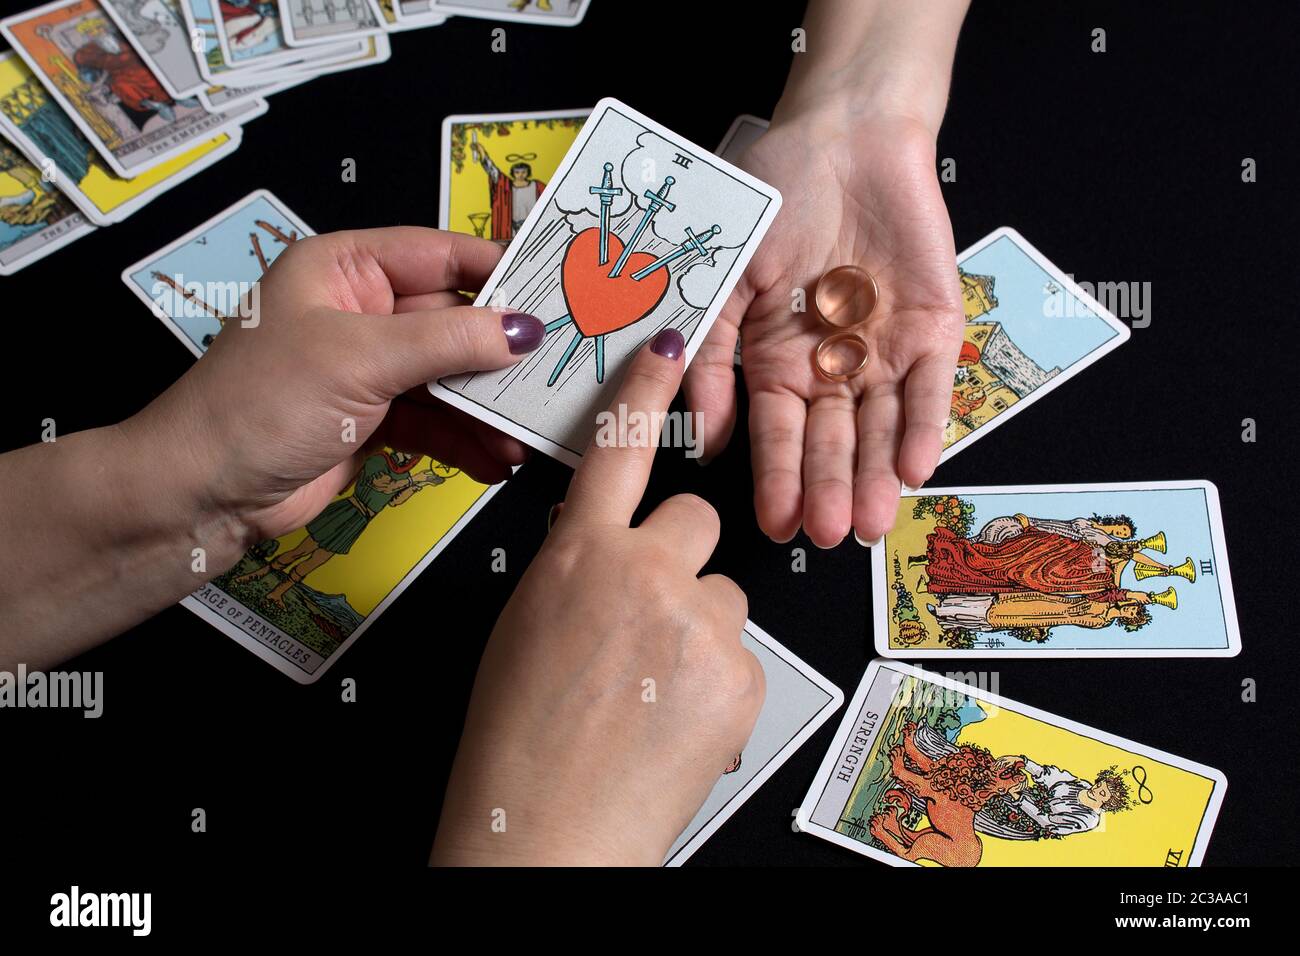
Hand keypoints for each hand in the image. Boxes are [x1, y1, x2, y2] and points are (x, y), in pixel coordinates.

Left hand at [123, 227, 545, 546]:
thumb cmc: (259, 403)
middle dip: (500, 353)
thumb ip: (449, 341)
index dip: (498, 272)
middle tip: (555, 370)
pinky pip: (435, 422)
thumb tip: (522, 330)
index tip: (555, 293)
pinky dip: (465, 440)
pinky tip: (495, 459)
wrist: (206, 492)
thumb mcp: (362, 357)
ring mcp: (366, 369)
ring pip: (449, 378)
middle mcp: (359, 311)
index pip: (440, 254)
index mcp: (345, 267)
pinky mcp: (372, 420)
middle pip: (453, 321)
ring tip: (525, 432)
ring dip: (487, 407)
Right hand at [432, 331, 763, 865]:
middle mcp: (645, 572)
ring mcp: (701, 622)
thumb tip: (610, 555)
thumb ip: (578, 571)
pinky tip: (678, 718)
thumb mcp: (529, 626)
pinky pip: (742, 654)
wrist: (544, 829)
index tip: (671, 342)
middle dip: (683, 558)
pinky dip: (717, 682)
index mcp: (578, 555)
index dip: (647, 388)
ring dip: (701, 628)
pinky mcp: (743, 673)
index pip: (620, 445)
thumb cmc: (518, 739)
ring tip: (657, 689)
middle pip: (697, 520)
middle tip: (653, 616)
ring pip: (725, 595)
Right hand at [685, 110, 963, 547]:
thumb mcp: (727, 276)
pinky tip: (916, 469)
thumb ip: (715, 357)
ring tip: (873, 520)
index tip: (778, 525)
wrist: (845, 131)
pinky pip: (931, 387)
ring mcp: (884, 351)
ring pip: (882, 426)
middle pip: (833, 440)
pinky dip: (925, 426)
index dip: (778, 478)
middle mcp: (831, 366)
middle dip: (832, 488)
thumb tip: (709, 437)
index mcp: (777, 360)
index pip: (779, 434)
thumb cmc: (776, 193)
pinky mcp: (933, 329)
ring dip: (879, 474)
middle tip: (831, 534)